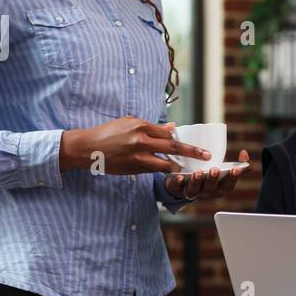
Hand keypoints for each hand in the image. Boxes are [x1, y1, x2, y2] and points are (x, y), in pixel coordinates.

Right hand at [60, 117, 208, 174]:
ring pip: (165, 162)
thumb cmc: (109, 133)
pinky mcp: (133, 167)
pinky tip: (170, 172)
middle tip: (207, 155)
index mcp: (141, 125)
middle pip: (173, 145)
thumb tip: (173, 127)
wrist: (88, 147)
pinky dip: (163, 171)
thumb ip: (152, 127)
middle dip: (192, 151)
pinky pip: (153, 170)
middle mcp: (141, 139)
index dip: (181, 139)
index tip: (194, 144)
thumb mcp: (129, 123)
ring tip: (189, 169)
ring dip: (178, 166)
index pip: (168, 133)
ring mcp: (137, 155)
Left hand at [165, 149, 250, 201]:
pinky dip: (178, 183)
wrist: (185, 183)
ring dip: (197, 182)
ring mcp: (192, 192)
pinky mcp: (177, 189)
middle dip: (213, 180)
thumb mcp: (224, 171)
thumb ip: (238, 164)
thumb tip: (245, 153)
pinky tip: (180, 177)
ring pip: (195, 191)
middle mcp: (206, 192)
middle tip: (215, 170)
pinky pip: (177, 188)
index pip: (229, 185)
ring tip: (197, 172)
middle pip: (212, 189)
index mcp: (219, 188)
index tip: (236, 169)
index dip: (233, 178)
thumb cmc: (208, 176)